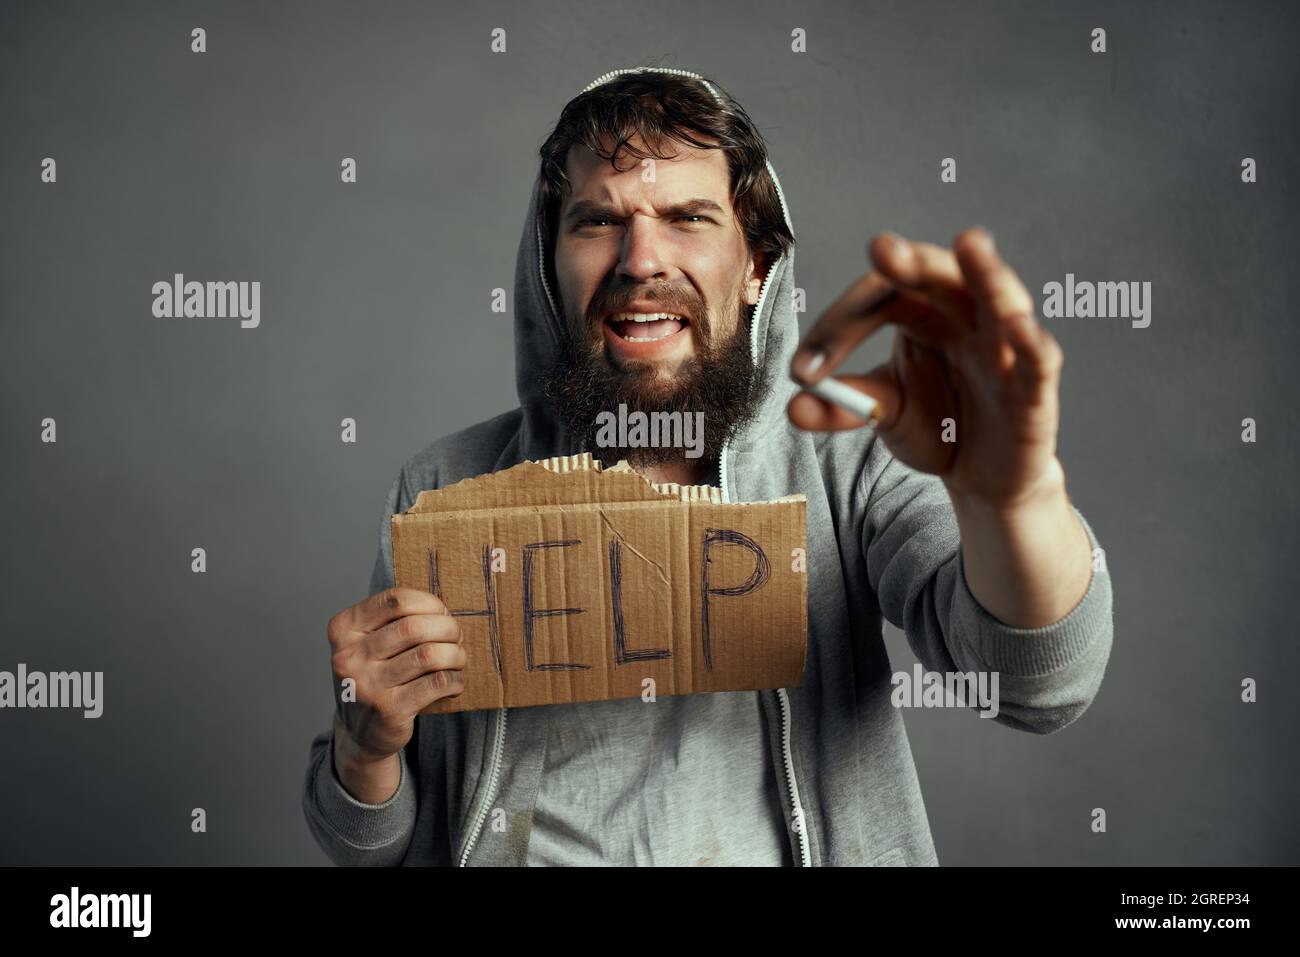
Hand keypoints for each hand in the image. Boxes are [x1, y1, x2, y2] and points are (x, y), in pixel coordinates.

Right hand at [326, 588, 464, 800]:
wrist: (359, 734)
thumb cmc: (373, 678)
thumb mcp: (367, 644)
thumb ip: (394, 622)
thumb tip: (443, 610)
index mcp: (344, 630)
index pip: (395, 600)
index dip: (429, 603)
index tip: (442, 613)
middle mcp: (349, 657)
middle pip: (414, 627)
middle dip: (447, 628)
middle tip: (456, 637)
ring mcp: (367, 685)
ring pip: (429, 655)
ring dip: (455, 654)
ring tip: (457, 659)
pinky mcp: (389, 710)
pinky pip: (437, 683)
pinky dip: (455, 679)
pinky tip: (454, 682)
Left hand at [788, 228, 1064, 509]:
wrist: (982, 478)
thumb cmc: (937, 427)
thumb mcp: (884, 412)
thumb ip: (842, 406)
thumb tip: (792, 406)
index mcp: (923, 313)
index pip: (880, 297)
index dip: (839, 327)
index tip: (800, 371)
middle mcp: (965, 316)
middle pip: (943, 274)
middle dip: (915, 260)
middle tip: (883, 249)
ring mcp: (1004, 347)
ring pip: (1001, 297)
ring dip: (988, 272)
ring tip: (971, 243)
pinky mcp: (1035, 388)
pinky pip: (1039, 358)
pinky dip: (1031, 341)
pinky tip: (1017, 326)